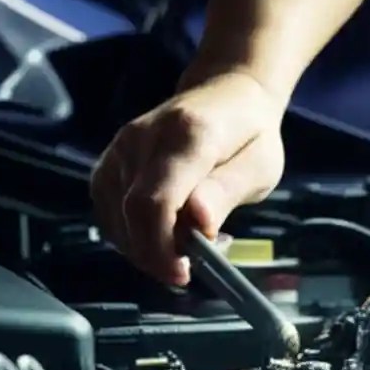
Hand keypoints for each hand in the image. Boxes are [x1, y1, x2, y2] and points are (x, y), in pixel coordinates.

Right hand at [90, 70, 286, 285]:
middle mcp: (143, 137)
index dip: (162, 248)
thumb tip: (200, 223)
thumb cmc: (248, 136)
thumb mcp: (260, 165)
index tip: (182, 275)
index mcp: (188, 134)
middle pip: (131, 214)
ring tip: (182, 241)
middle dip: (155, 255)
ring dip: (145, 246)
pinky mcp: (109, 161)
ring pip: (116, 219)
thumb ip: (227, 192)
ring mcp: (120, 147)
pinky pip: (109, 213)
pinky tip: (160, 233)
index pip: (156, 201)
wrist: (226, 95)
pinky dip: (131, 235)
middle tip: (187, 267)